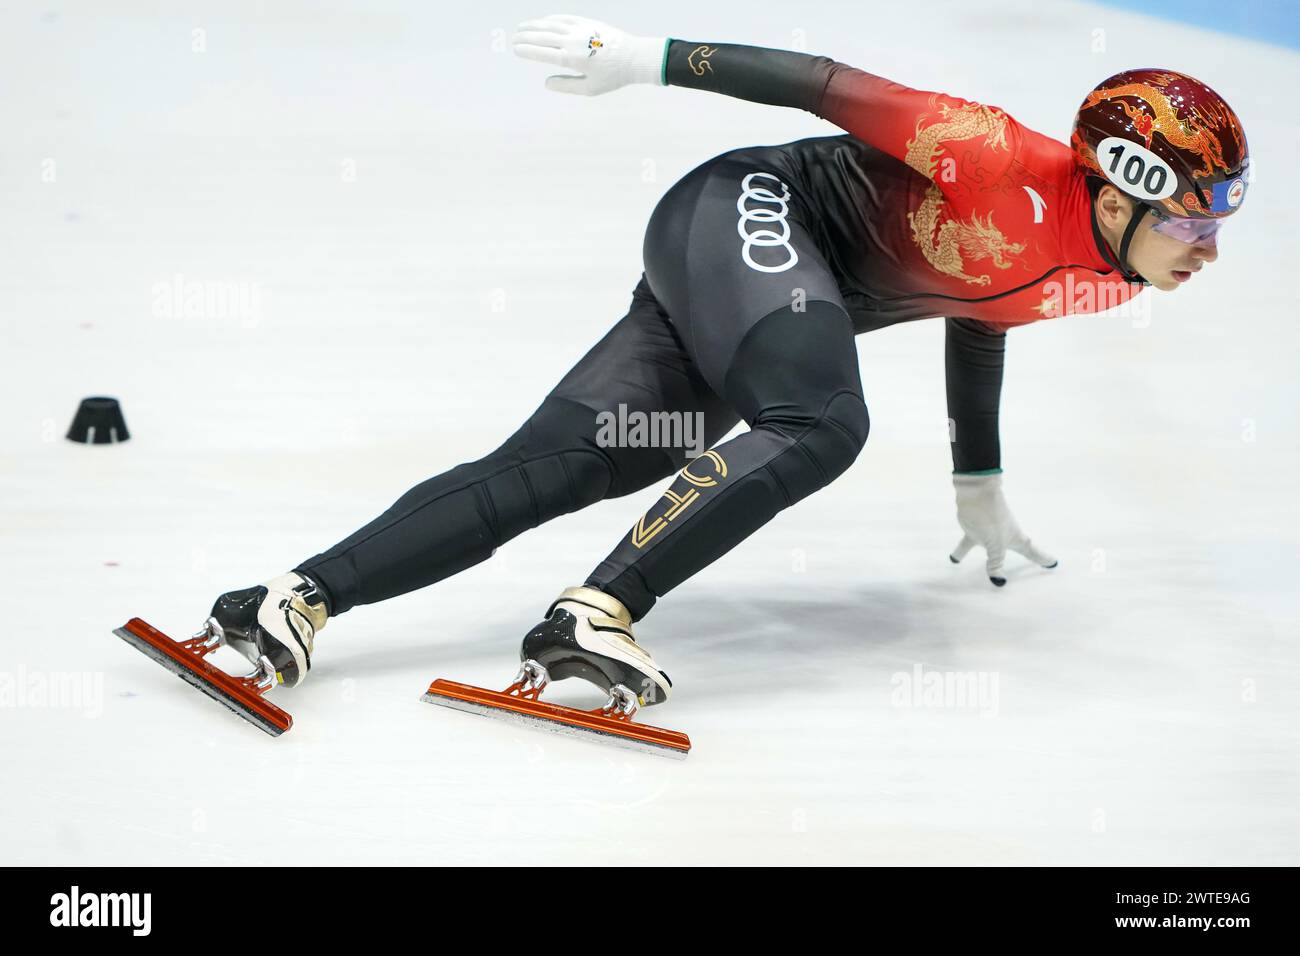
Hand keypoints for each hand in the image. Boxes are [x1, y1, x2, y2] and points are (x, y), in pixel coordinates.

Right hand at [511, 14, 666, 95]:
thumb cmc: (612, 76)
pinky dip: (551, 19)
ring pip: (552, 24)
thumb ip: (566, 86)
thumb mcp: (590, 89)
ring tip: (521, 27)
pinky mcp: (588, 22)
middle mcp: (575, 42)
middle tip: (513, 38)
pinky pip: (564, 17)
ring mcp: (581, 29)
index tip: (516, 50)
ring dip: (534, 25)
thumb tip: (546, 83)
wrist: (634, 57)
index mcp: (574, 59)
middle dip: (526, 37)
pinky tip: (542, 21)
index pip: (545, 54)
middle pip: (544, 36)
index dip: (528, 51)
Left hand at [949, 472, 1056, 586]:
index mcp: (1016, 539)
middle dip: (1031, 556)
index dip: (1042, 559)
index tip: (1053, 564)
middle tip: (1042, 561)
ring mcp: (990, 534)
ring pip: (993, 551)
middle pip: (1020, 550)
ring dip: (993, 560)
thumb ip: (996, 562)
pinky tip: (954, 560)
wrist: (976, 494)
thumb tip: (998, 581)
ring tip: (992, 572)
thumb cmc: (992, 518)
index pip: (1033, 552)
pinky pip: (967, 545)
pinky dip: (961, 552)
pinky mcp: (975, 531)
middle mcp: (1005, 537)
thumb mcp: (996, 544)